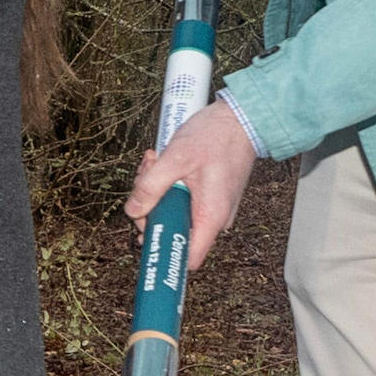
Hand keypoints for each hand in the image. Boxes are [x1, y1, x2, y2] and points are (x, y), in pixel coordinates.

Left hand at [122, 97, 258, 273]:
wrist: (242, 118)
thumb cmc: (216, 136)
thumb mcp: (175, 159)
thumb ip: (150, 187)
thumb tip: (133, 211)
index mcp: (210, 216)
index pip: (188, 257)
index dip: (164, 253)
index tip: (143, 239)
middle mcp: (214, 217)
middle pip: (172, 231)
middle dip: (150, 207)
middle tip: (145, 178)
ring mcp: (211, 207)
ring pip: (173, 211)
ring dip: (156, 190)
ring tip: (154, 162)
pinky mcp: (208, 195)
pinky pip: (181, 199)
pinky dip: (167, 183)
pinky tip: (162, 162)